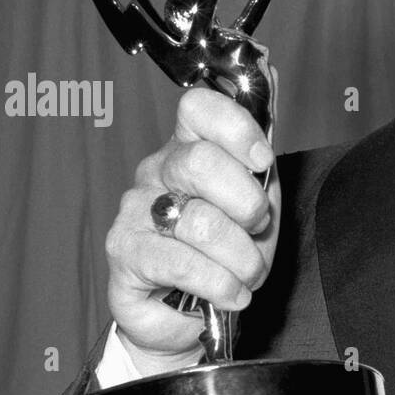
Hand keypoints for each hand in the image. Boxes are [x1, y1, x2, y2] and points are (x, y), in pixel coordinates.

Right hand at [105, 69, 279, 374]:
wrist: (190, 318)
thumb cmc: (224, 257)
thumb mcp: (255, 208)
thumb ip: (259, 162)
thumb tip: (270, 75)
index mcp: (190, 150)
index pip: (198, 108)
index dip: (235, 129)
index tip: (263, 163)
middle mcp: (157, 172)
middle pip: (202, 163)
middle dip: (247, 206)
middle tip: (256, 231)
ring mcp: (134, 211)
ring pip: (200, 222)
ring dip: (241, 259)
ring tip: (245, 275)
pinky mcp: (124, 254)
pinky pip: (182, 264)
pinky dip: (220, 285)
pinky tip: (230, 295)